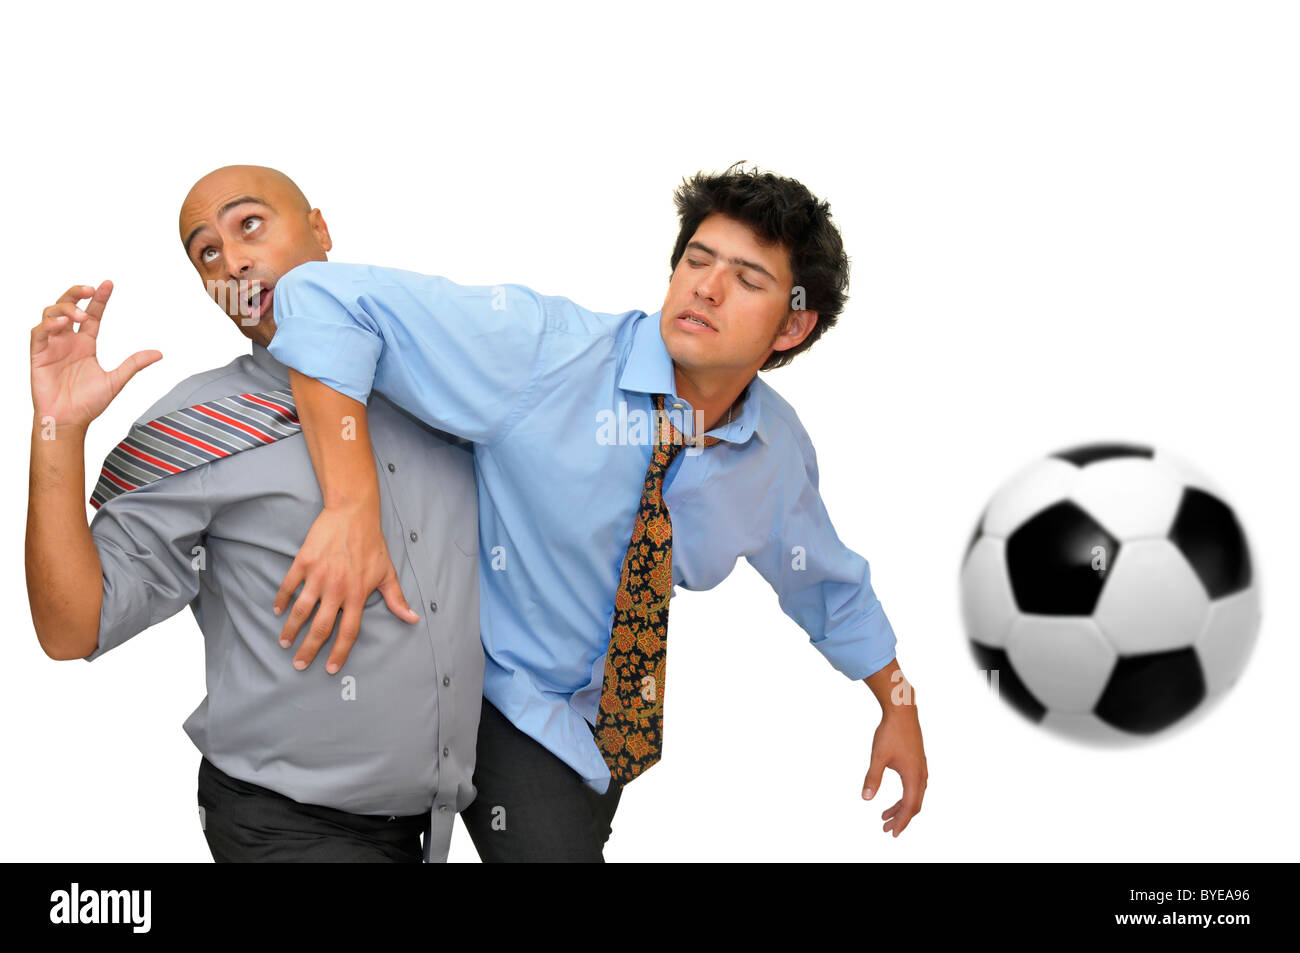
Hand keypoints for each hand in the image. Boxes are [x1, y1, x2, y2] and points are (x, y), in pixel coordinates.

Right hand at [30, 281, 161, 428]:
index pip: (92, 315)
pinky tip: (62, 325)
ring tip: (78, 316)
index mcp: (85, 344)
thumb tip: (158, 353)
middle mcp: (68, 341)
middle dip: (76, 294)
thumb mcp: (116, 380)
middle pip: (67, 306)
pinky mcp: (38, 355)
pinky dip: (48, 325)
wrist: (69, 422)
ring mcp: (52, 346)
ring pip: (51, 314)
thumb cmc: (87, 404)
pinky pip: (38, 333)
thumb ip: (134, 364)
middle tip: (89, 290)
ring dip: (64, 309)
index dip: (99, 299)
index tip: (108, 284)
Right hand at [272, 500, 418, 673]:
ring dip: (290, 630)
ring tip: (284, 643)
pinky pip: (288, 586)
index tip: (330, 668)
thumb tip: (412, 618)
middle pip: (321, 628)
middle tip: (299, 664)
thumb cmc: (372, 543)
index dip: (339, 652)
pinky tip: (277, 611)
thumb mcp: (387, 572)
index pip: (348, 632)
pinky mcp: (304, 562)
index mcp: (358, 595)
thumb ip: (396, 598)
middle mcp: (337, 589)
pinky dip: (281, 600)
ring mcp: (318, 576)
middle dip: (308, 650)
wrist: (353, 513)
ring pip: (300, 611)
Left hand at [862, 704, 927, 836]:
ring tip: (884, 815)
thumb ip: (872, 778)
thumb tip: (865, 798)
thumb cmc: (890, 733)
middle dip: (900, 818)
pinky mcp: (918, 762)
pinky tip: (896, 797)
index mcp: (913, 776)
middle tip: (885, 828)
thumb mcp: (878, 757)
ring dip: (902, 808)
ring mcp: (921, 768)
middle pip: (914, 804)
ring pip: (915, 795)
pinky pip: (915, 786)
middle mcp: (920, 774)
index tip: (891, 832)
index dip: (901, 822)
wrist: (902, 711)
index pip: (910, 806)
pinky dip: (906, 796)